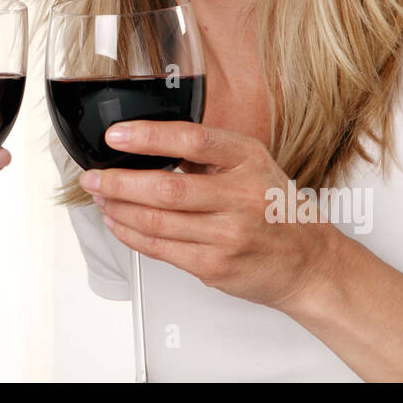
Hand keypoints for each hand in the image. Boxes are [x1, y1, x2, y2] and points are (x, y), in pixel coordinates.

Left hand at [81, 121, 337, 312]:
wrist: (309, 263)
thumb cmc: (275, 209)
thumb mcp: (253, 165)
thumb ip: (208, 154)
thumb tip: (146, 145)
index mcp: (248, 160)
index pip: (193, 140)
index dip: (149, 136)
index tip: (116, 135)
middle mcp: (240, 197)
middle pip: (166, 188)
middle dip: (118, 182)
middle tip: (93, 176)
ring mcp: (228, 235)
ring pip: (156, 221)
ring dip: (119, 208)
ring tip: (101, 197)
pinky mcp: (214, 266)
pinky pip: (160, 249)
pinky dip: (131, 234)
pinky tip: (119, 222)